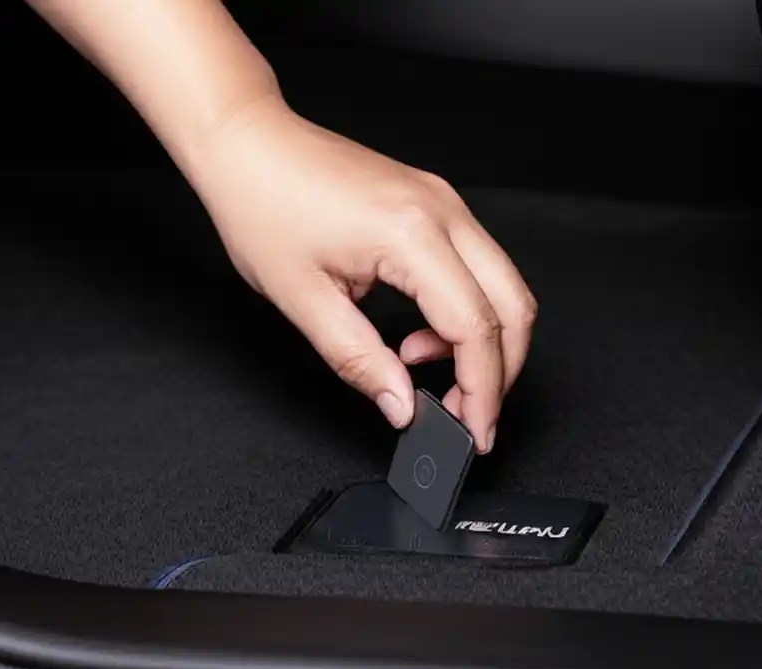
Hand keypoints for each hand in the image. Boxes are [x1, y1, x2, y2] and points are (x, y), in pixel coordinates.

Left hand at [185, 100, 536, 452]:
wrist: (248, 144)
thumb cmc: (261, 205)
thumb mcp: (302, 301)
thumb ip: (360, 361)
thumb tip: (401, 406)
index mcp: (410, 234)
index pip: (475, 327)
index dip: (482, 389)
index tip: (474, 431)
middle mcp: (441, 212)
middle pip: (513, 306)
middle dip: (501, 371)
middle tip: (470, 416)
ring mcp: (445, 202)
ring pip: (503, 286)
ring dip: (484, 341)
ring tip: (423, 368)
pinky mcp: (436, 203)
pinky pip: (479, 266)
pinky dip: (467, 310)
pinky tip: (420, 332)